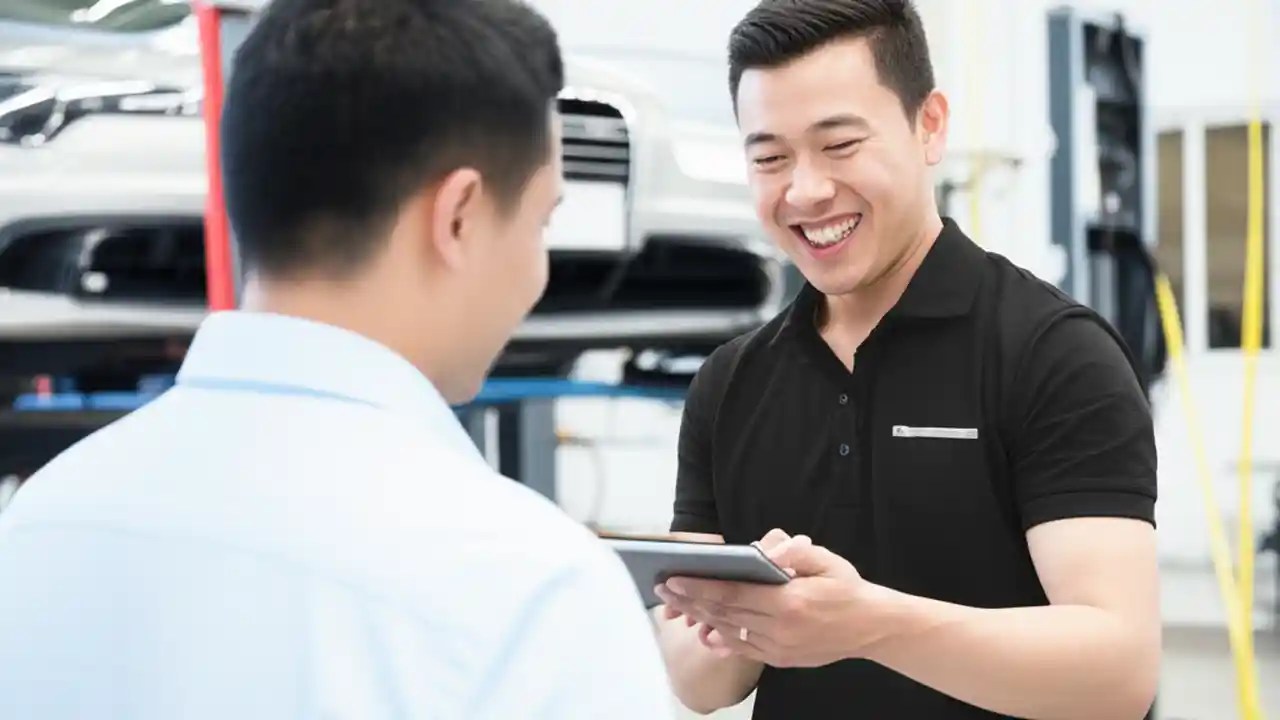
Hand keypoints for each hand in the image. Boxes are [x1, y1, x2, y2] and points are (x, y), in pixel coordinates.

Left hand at [656, 535, 887, 667]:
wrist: (872, 626)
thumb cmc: (846, 588)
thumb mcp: (824, 559)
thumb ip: (791, 552)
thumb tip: (762, 550)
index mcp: (788, 602)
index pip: (732, 593)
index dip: (699, 587)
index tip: (674, 579)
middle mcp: (780, 629)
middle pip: (724, 614)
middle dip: (690, 601)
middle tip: (664, 590)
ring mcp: (779, 648)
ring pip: (729, 632)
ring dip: (700, 618)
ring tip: (677, 605)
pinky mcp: (780, 659)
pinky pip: (743, 649)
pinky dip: (721, 638)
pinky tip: (705, 629)